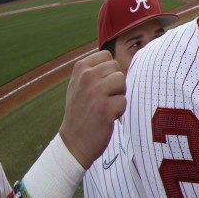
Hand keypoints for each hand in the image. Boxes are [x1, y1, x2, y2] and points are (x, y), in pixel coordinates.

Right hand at [60, 51, 125, 168]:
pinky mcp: (105, 107)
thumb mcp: (80, 84)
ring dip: (118, 96)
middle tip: (102, 98)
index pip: (107, 57)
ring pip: (122, 82)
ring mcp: (95, 91)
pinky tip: (106, 117)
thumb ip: (94, 70)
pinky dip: (119, 111)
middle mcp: (86, 77)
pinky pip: (124, 101)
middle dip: (115, 84)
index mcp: (80, 68)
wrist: (74, 140)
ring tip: (105, 106)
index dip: (109, 72)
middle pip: (117, 69)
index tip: (98, 86)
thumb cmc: (81, 111)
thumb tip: (116, 60)